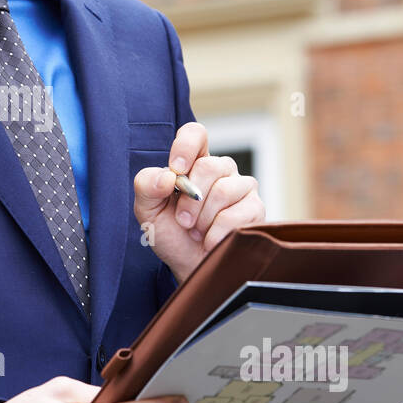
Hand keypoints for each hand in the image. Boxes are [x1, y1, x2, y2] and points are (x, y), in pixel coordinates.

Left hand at [133, 121, 264, 285]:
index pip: (195, 134)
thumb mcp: (147, 212)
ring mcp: (242, 188)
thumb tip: (168, 176)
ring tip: (197, 232)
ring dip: (202, 219)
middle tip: (183, 221)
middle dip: (189, 200)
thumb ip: (147, 187)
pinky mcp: (256, 209)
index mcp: (194, 163)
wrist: (190, 268)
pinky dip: (216, 233)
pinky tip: (211, 241)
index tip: (177, 169)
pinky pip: (236, 214)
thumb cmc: (171, 236)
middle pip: (209, 166)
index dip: (186, 146)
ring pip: (223, 190)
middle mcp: (221, 170)